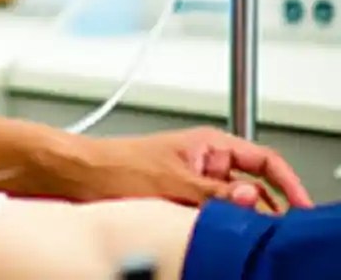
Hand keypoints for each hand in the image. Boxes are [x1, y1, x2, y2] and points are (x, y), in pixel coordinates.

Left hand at [81, 127, 312, 210]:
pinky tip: (211, 233)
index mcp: (208, 144)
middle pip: (251, 187)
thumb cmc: (112, 164)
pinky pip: (210, 215)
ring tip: (233, 230)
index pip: (263, 160)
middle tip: (265, 228)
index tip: (299, 204)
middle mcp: (204, 161)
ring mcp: (193, 181)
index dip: (286, 182)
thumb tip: (249, 201)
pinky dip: (215, 224)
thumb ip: (213, 194)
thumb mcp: (171, 181)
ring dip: (234, 217)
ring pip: (230, 204)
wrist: (77, 175)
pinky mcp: (180, 199)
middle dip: (260, 206)